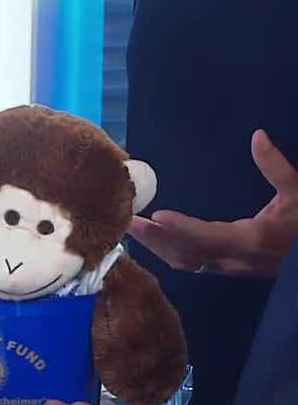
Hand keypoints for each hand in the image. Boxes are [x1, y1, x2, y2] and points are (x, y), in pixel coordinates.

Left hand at [127, 129, 297, 276]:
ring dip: (157, 246)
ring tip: (133, 228)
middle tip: (127, 221)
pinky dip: (168, 251)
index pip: (209, 236)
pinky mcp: (226, 268)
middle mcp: (234, 259)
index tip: (158, 215)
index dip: (182, 227)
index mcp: (251, 241)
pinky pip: (190, 263)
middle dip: (155, 238)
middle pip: (186, 253)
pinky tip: (154, 239)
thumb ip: (276, 167)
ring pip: (184, 261)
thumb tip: (258, 137)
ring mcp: (228, 267)